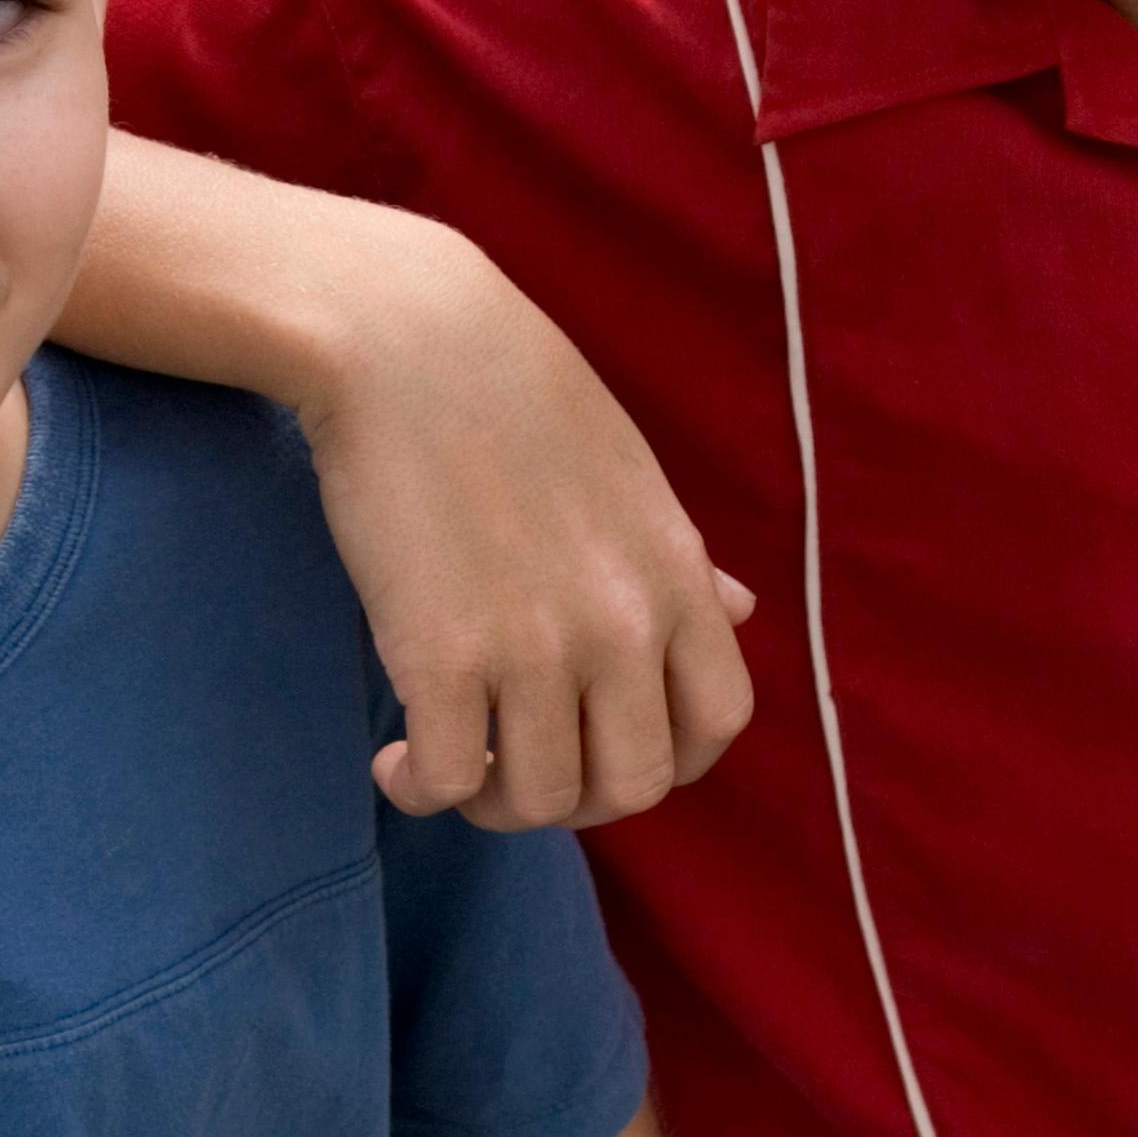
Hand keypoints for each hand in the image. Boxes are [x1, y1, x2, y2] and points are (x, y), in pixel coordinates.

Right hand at [284, 204, 756, 827]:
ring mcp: (536, 646)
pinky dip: (419, 790)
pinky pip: (448, 780)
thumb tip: (742, 612)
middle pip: (631, 787)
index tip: (604, 746)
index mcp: (675, 575)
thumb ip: (682, 560)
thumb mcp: (627, 472)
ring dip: (490, 802)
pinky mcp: (442, 656)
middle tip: (516, 767)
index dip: (667, 759)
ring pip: (538, 800)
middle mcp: (623, 624)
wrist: (404, 334)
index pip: (717, 723)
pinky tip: (394, 760)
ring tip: (448, 762)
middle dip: (575, 797)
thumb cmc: (509, 391)